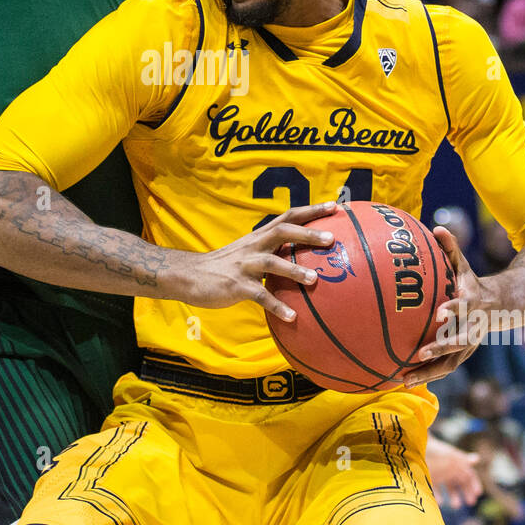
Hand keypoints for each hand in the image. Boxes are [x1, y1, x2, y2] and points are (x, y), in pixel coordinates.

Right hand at [187, 202, 337, 319]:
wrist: (189, 275)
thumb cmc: (225, 267)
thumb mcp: (248, 253)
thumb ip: (272, 252)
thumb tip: (302, 258)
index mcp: (259, 237)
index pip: (288, 217)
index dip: (311, 210)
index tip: (335, 206)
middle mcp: (253, 246)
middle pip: (283, 232)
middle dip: (308, 234)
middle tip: (332, 239)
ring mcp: (244, 265)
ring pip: (272, 263)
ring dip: (294, 270)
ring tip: (315, 280)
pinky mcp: (235, 286)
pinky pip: (259, 296)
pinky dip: (277, 306)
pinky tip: (292, 317)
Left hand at [403, 227, 492, 387]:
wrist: (498, 306)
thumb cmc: (470, 283)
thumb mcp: (464, 265)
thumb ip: (451, 248)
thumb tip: (437, 227)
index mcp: (472, 304)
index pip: (463, 308)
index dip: (453, 311)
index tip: (439, 314)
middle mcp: (473, 327)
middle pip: (459, 342)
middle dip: (441, 348)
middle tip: (420, 353)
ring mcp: (469, 344)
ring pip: (451, 363)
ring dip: (430, 372)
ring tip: (405, 379)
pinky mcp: (462, 355)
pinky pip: (444, 369)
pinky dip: (426, 376)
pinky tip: (403, 380)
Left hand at [426, 434, 482, 508]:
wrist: (416, 447)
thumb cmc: (435, 450)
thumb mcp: (450, 455)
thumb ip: (463, 459)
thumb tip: (477, 458)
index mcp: (457, 463)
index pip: (469, 474)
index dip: (474, 483)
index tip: (478, 493)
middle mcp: (449, 469)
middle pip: (461, 483)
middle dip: (467, 492)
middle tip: (471, 502)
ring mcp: (440, 474)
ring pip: (450, 487)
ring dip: (454, 497)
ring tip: (456, 506)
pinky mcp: (429, 478)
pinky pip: (436, 489)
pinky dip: (439, 496)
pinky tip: (441, 503)